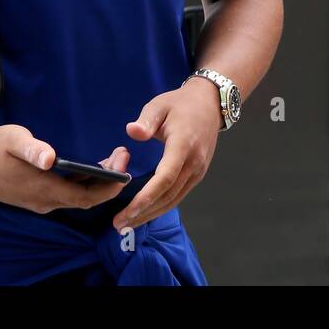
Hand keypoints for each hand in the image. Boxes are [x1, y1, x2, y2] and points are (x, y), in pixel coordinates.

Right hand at [0, 123, 129, 214]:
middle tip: (122, 155)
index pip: (87, 197)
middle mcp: (46, 201)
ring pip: (77, 196)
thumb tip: (49, 158)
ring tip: (112, 159)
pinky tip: (88, 167)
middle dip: (108, 181)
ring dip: (96, 181)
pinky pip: (66, 193)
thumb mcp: (14, 141)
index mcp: (45, 190)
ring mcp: (40, 201)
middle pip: (86, 198)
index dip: (109, 187)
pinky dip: (82, 182)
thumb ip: (33, 149)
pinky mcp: (36, 197)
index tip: (125, 169)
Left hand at [113, 79, 220, 231]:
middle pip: (168, 195)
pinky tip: (146, 211)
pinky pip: (179, 194)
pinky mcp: (198, 173)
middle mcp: (194, 162)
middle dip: (143, 213)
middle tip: (118, 224)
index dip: (146, 197)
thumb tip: (131, 132)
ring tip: (128, 223)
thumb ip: (146, 120)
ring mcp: (198, 170)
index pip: (165, 178)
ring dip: (151, 214)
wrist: (210, 103)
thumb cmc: (180, 104)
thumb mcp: (159, 105)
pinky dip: (161, 206)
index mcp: (183, 145)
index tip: (127, 211)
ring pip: (174, 199)